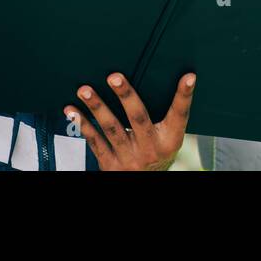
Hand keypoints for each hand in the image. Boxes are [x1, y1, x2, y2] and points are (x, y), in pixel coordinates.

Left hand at [64, 72, 195, 170]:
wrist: (144, 183)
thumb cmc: (156, 151)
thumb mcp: (168, 138)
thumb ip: (166, 115)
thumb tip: (169, 77)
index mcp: (169, 140)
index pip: (180, 115)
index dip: (184, 96)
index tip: (189, 77)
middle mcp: (150, 149)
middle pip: (138, 118)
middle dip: (126, 96)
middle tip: (114, 77)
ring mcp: (129, 158)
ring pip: (112, 128)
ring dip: (97, 107)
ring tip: (84, 90)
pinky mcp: (110, 165)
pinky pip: (95, 141)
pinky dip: (82, 124)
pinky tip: (71, 110)